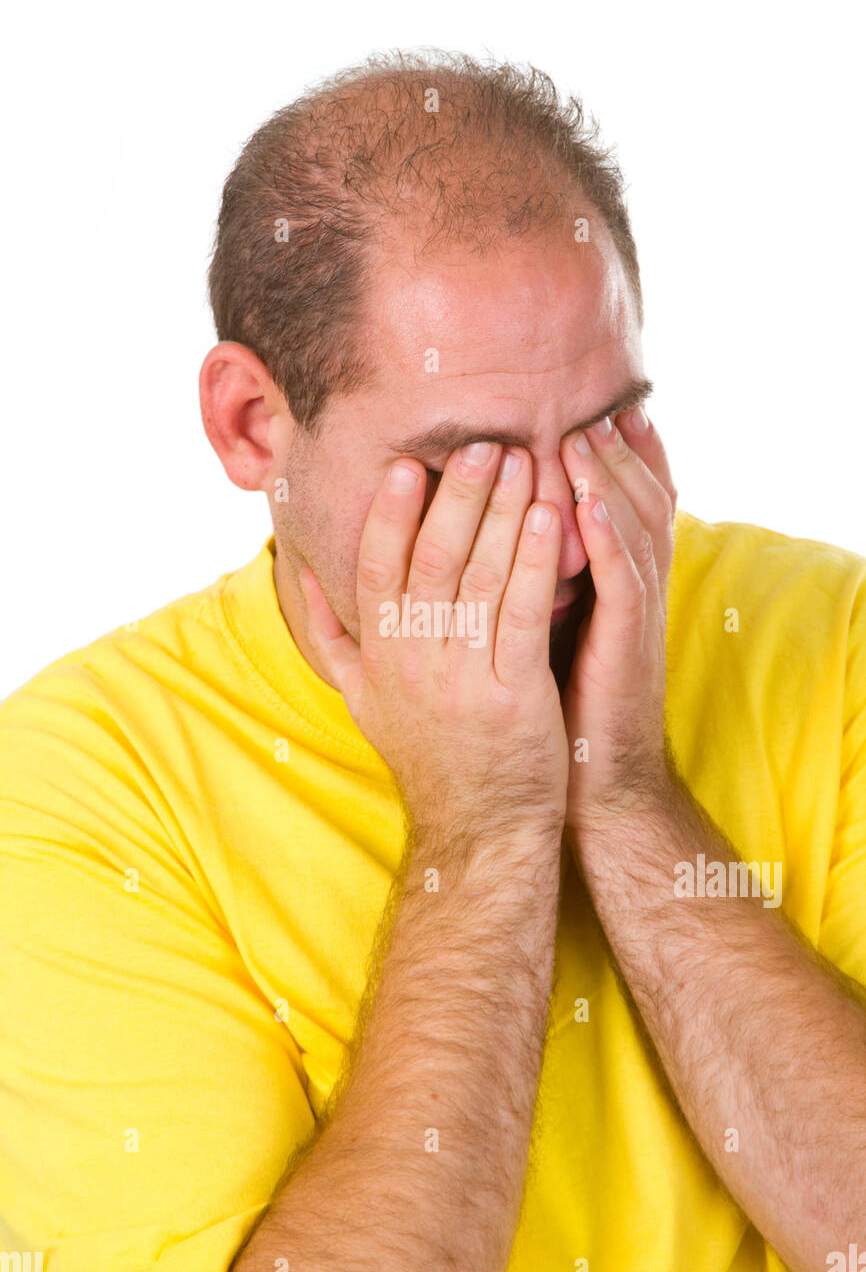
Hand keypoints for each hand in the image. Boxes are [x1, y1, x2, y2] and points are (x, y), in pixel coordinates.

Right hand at [300, 442, 568, 846]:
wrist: (479, 828)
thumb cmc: (427, 756)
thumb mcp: (362, 699)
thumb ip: (329, 635)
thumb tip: (297, 572)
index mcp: (378, 655)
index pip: (376, 568)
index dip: (391, 513)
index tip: (407, 463)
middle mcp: (412, 661)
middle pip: (431, 559)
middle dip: (456, 495)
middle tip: (482, 442)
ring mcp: (463, 677)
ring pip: (480, 576)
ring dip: (502, 512)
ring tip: (523, 460)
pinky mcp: (515, 694)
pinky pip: (523, 613)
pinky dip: (536, 561)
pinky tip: (554, 518)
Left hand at [558, 407, 677, 845]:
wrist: (589, 784)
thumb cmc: (549, 710)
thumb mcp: (529, 635)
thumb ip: (515, 585)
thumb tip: (466, 541)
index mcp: (605, 585)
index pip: (614, 504)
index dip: (607, 457)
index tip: (581, 410)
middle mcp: (628, 590)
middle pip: (634, 500)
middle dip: (611, 451)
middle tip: (589, 403)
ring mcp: (633, 616)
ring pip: (634, 529)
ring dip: (609, 480)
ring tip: (585, 433)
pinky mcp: (628, 646)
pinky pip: (624, 583)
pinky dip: (611, 541)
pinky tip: (588, 507)